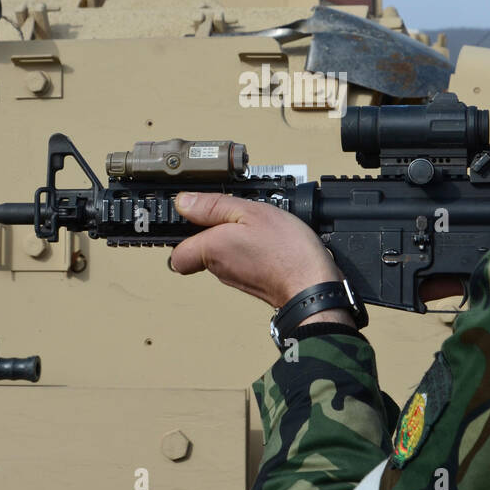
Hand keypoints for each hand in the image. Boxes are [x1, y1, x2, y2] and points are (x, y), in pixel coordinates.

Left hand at [169, 192, 342, 311]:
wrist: (313, 286)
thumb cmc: (286, 251)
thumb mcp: (251, 212)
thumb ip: (214, 206)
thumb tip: (183, 203)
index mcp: (210, 250)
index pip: (176, 254)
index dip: (183, 233)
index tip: (196, 215)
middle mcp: (219, 269)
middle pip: (202, 249)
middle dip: (215, 230)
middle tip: (237, 214)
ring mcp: (236, 278)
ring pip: (225, 254)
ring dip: (237, 238)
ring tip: (258, 225)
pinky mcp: (254, 283)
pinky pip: (244, 262)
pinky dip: (253, 250)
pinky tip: (270, 240)